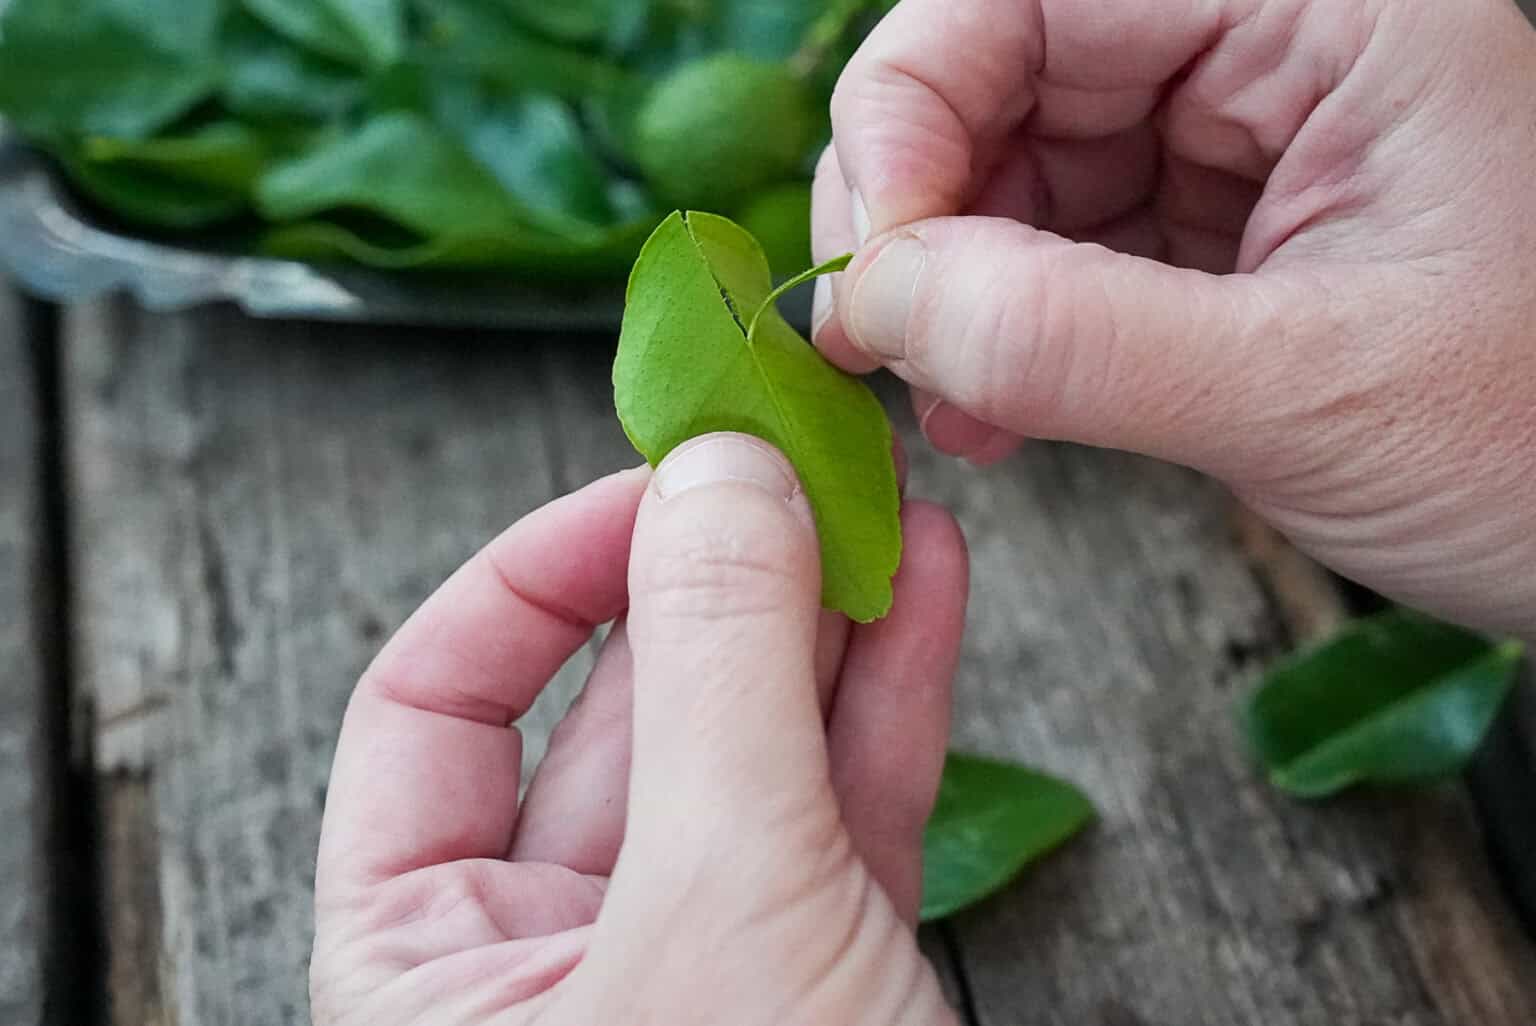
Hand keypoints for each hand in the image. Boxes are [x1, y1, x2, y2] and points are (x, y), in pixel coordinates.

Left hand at [310, 434, 968, 1025]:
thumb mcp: (716, 903)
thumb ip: (716, 677)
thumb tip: (720, 478)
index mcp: (429, 960)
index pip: (433, 706)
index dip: (539, 571)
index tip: (660, 482)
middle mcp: (550, 951)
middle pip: (619, 711)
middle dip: (720, 577)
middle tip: (794, 461)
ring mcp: (693, 956)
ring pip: (748, 751)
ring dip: (823, 621)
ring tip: (877, 499)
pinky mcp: (816, 966)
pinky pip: (843, 809)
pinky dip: (887, 700)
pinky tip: (923, 588)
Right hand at [812, 0, 1535, 636]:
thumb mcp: (1315, 388)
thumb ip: (1081, 339)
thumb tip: (884, 300)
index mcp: (1327, 8)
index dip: (915, 110)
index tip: (880, 272)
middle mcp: (1266, 46)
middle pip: (998, 70)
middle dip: (915, 208)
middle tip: (876, 342)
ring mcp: (1228, 138)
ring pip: (1007, 165)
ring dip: (945, 286)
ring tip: (947, 402)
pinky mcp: (1204, 229)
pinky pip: (1048, 248)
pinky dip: (992, 330)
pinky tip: (987, 409)